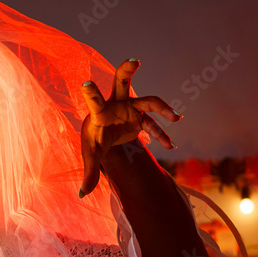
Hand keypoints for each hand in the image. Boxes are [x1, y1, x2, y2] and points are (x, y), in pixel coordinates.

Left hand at [79, 58, 180, 196]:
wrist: (107, 134)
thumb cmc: (95, 140)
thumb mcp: (92, 156)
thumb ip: (89, 173)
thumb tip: (82, 195)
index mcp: (99, 111)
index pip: (93, 100)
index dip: (90, 92)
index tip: (85, 83)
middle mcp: (116, 103)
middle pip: (121, 81)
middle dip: (127, 70)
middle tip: (135, 61)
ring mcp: (131, 107)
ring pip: (149, 101)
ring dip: (162, 108)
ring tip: (175, 119)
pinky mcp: (142, 116)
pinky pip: (155, 124)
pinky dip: (162, 135)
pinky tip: (169, 146)